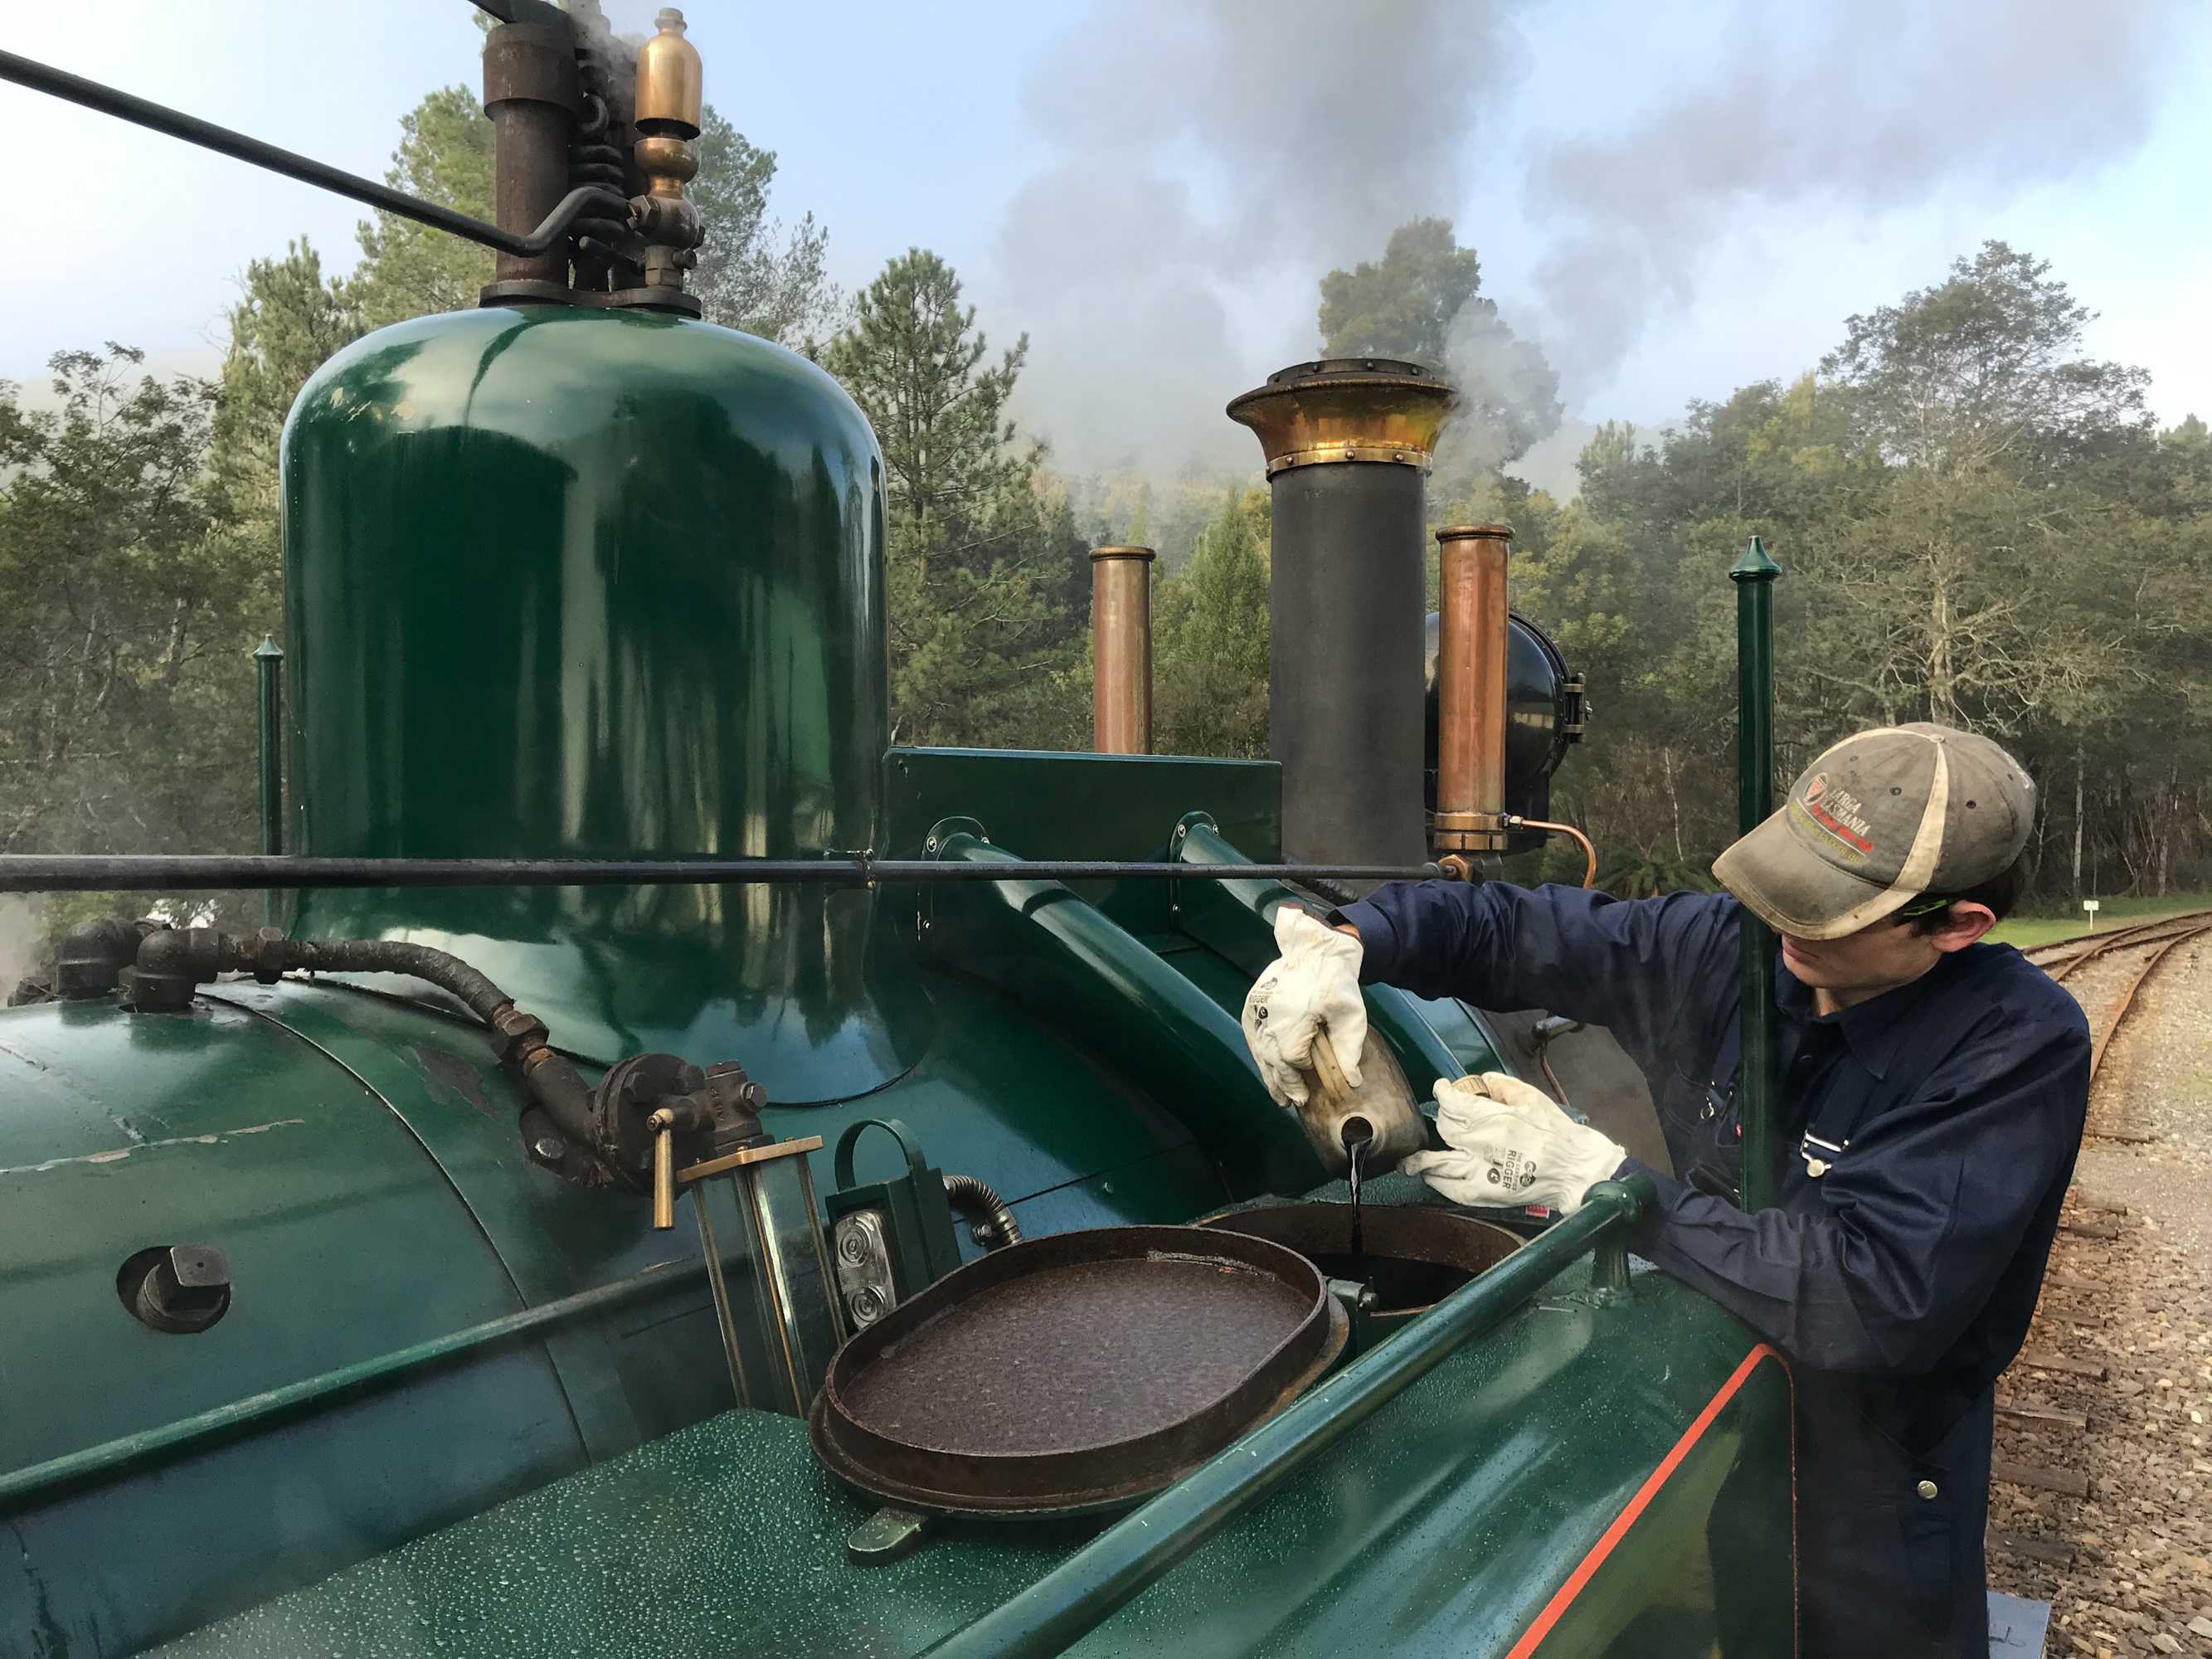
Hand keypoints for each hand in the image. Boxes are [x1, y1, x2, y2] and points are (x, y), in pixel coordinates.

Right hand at [1240, 907, 1368, 1107]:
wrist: (1315, 947)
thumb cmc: (1336, 981)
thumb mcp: (1351, 1014)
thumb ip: (1350, 1049)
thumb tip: (1352, 1082)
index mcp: (1292, 1020)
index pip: (1291, 1060)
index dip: (1300, 1076)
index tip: (1309, 1087)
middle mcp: (1268, 1017)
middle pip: (1271, 1060)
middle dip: (1281, 1083)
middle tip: (1290, 1102)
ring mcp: (1256, 1009)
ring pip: (1259, 1050)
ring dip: (1267, 1073)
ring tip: (1277, 1094)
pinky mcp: (1252, 1002)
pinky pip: (1252, 1036)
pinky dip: (1259, 1054)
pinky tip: (1266, 1066)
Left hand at [1400, 1072, 1626, 1214]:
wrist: (1576, 1171)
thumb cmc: (1557, 1133)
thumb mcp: (1533, 1098)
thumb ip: (1503, 1085)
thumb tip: (1482, 1080)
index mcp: (1494, 1120)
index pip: (1453, 1103)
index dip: (1443, 1092)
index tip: (1442, 1089)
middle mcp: (1481, 1146)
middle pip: (1445, 1129)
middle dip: (1443, 1119)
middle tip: (1446, 1116)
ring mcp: (1480, 1173)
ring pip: (1438, 1163)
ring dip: (1422, 1159)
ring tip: (1411, 1160)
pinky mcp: (1484, 1195)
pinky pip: (1450, 1189)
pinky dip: (1437, 1181)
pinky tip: (1431, 1176)